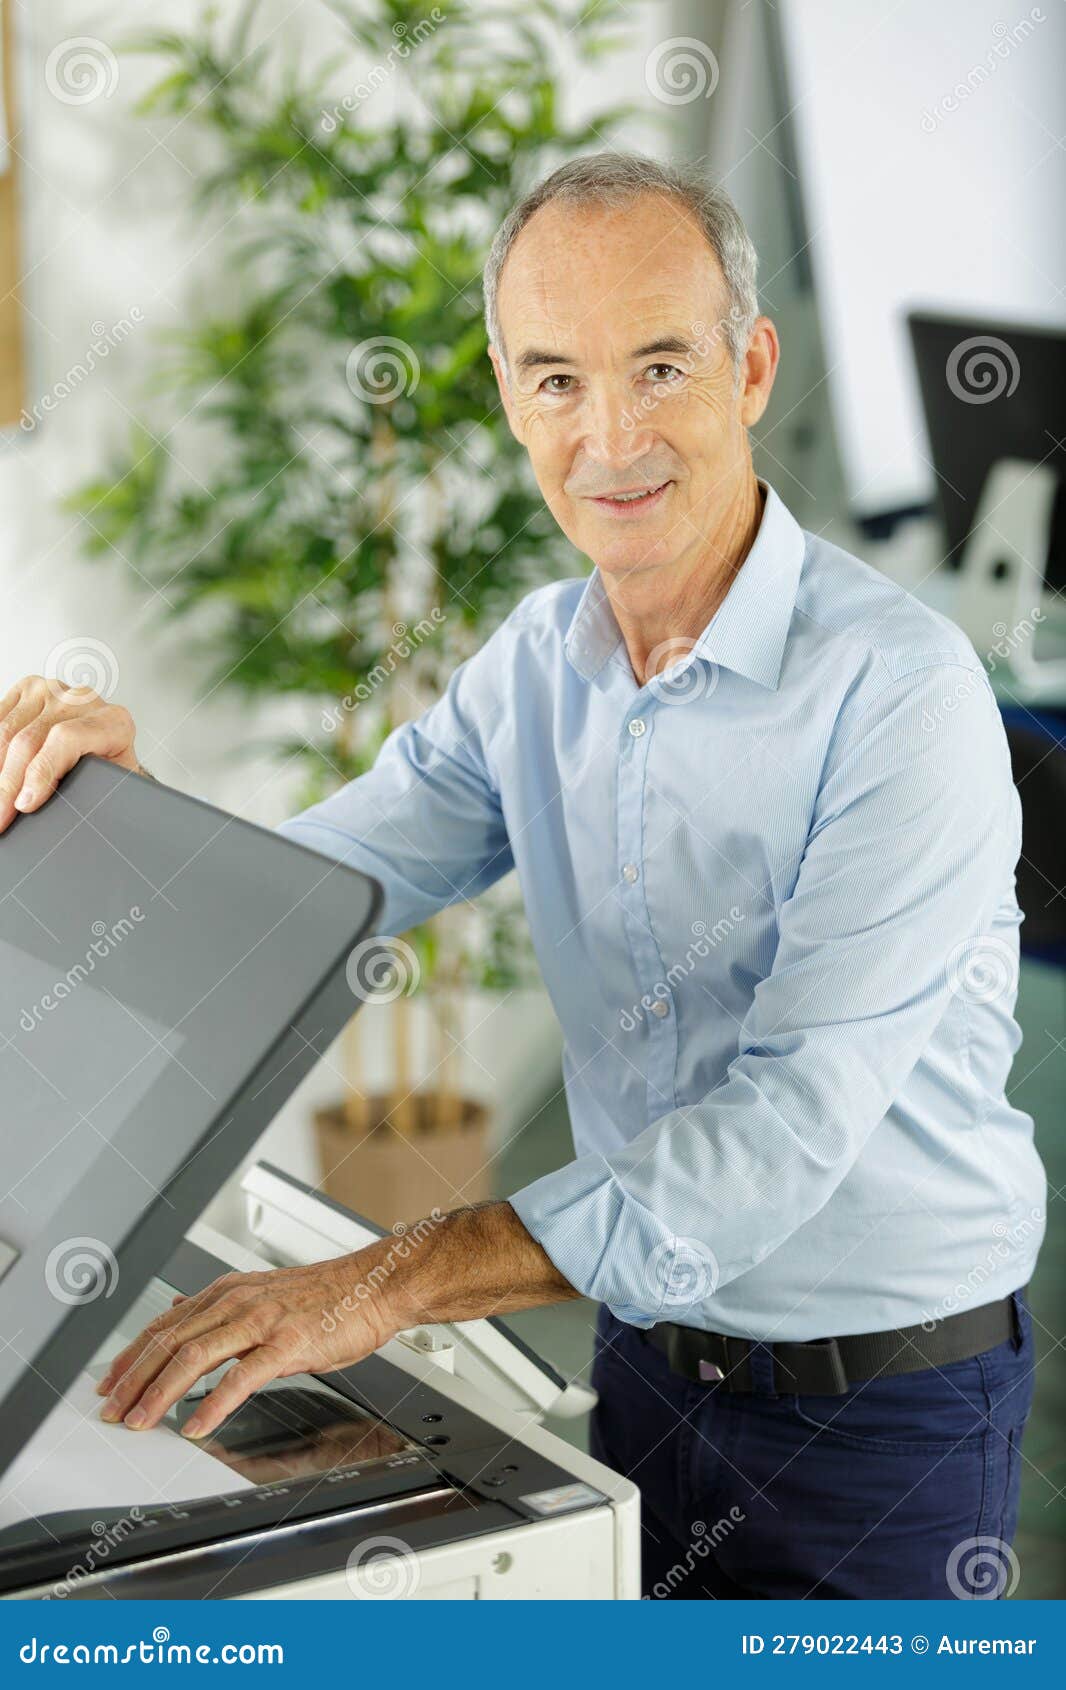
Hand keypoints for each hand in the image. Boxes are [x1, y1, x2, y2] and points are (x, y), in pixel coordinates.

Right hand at [0, 675, 139, 833]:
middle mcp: (81, 700)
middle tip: (0, 818)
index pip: (66, 739)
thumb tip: (44, 806)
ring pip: (5, 731)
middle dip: (7, 785)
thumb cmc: (109, 775)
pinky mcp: (26, 691)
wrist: (106, 753)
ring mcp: (51, 691)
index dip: (40, 773)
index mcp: (111, 721)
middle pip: (28, 740)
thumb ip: (89, 791)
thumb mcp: (110, 786)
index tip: (25, 804)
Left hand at [96, 1251, 399, 1440]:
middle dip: (134, 1380)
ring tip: (142, 1421)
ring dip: (161, 1392)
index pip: (165, 1324)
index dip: (131, 1356)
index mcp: (228, 1291)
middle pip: (171, 1341)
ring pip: (196, 1355)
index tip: (109, 1384)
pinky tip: (198, 1425)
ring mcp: (262, 1321)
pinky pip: (243, 1377)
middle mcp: (237, 1301)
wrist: (373, 1285)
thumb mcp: (262, 1291)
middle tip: (112, 1411)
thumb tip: (179, 1307)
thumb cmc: (325, 1296)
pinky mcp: (288, 1343)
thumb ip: (219, 1304)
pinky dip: (215, 1403)